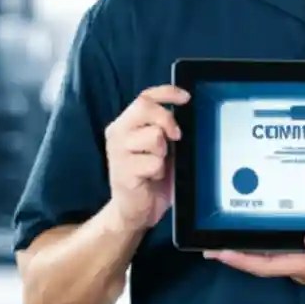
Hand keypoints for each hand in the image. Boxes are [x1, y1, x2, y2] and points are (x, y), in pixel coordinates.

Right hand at [104, 84, 187, 231]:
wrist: (134, 211)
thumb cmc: (150, 177)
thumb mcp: (160, 148)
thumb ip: (165, 129)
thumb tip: (187, 113)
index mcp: (126, 123)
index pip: (145, 96)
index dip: (167, 92)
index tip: (185, 98)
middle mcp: (117, 133)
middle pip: (145, 107)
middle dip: (167, 119)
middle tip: (176, 136)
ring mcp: (117, 152)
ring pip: (154, 136)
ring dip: (163, 152)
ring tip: (157, 164)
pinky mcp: (123, 172)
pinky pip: (154, 163)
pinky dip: (159, 172)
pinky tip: (151, 179)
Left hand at [205, 232, 304, 300]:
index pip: (266, 264)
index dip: (240, 259)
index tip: (217, 253)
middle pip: (264, 263)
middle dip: (238, 255)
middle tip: (214, 244)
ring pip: (276, 259)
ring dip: (254, 250)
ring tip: (236, 236)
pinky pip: (290, 254)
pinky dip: (274, 246)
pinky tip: (273, 235)